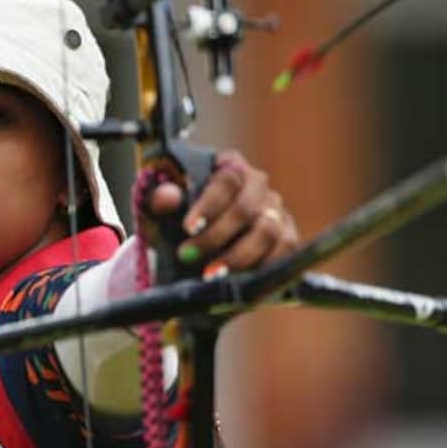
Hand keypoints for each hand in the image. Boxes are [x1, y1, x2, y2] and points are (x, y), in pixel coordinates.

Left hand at [150, 150, 298, 274]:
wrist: (191, 252)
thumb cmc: (175, 223)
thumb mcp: (159, 211)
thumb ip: (159, 199)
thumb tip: (168, 197)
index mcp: (229, 167)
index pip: (227, 180)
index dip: (209, 205)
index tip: (189, 227)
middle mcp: (258, 186)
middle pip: (246, 208)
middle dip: (216, 236)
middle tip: (189, 256)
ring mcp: (276, 212)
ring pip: (267, 232)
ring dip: (238, 257)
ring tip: (211, 274)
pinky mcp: (287, 238)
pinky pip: (285, 252)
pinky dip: (263, 267)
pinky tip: (239, 280)